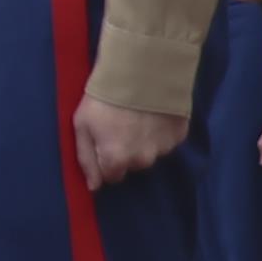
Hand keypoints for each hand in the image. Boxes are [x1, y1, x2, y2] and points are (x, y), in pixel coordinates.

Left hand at [72, 88, 189, 190]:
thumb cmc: (103, 98)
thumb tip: (94, 187)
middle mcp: (142, 160)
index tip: (103, 141)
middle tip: (119, 125)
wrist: (140, 72)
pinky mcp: (179, 135)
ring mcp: (163, 149)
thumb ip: (86, 159)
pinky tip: (152, 113)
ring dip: (143, 141)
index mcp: (117, 160)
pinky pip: (166, 140)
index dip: (105, 160)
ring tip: (136, 116)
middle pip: (132, 165)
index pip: (111, 176)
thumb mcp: (82, 125)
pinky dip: (159, 131)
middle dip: (125, 151)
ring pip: (150, 153)